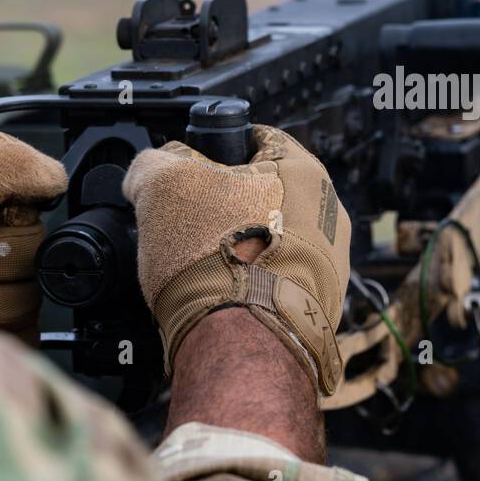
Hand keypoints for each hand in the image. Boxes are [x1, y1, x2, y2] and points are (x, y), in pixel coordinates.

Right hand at [121, 126, 350, 395]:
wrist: (244, 341)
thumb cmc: (215, 258)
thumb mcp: (162, 184)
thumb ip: (154, 163)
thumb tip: (149, 170)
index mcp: (304, 171)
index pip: (256, 139)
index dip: (215, 148)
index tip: (193, 166)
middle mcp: (329, 214)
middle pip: (265, 191)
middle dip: (227, 203)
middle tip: (192, 219)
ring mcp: (330, 262)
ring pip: (273, 236)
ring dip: (241, 243)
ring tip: (204, 261)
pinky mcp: (319, 303)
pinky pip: (278, 278)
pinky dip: (253, 280)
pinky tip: (225, 289)